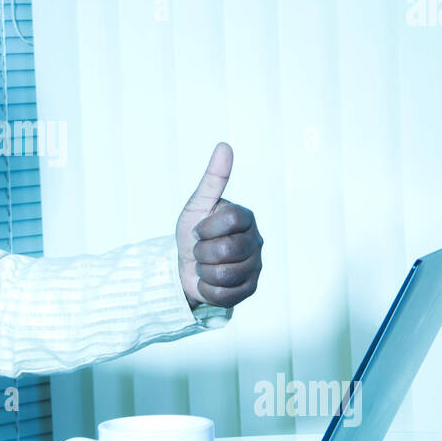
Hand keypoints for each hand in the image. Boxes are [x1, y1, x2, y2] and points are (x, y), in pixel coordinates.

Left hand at [175, 142, 262, 310]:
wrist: (185, 266)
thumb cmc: (193, 232)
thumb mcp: (196, 206)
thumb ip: (212, 179)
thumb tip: (224, 146)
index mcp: (245, 217)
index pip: (230, 219)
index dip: (206, 228)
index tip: (198, 229)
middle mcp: (256, 240)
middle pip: (226, 250)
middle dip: (201, 252)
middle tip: (199, 250)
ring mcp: (255, 266)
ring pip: (226, 274)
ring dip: (204, 271)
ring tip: (204, 265)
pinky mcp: (250, 289)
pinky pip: (225, 294)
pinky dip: (208, 289)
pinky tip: (208, 281)